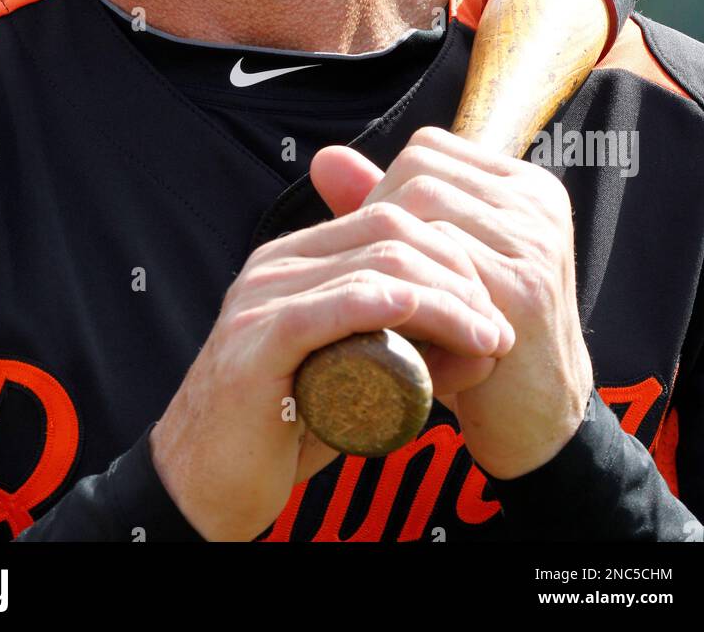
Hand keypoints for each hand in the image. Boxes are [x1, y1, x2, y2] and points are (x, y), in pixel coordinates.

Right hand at [149, 195, 514, 540]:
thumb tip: (488, 339)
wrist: (205, 486)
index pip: (389, 217)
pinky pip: (336, 305)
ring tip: (486, 338)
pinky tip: (425, 314)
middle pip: (390, 229)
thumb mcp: (356, 376)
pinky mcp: (258, 339)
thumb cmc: (283, 431)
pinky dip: (390, 304)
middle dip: (458, 271)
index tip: (494, 303)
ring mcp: (263, 297)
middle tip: (498, 324)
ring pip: (376, 264)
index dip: (451, 251)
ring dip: (446, 298)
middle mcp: (276, 264)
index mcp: (296, 258)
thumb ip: (410, 350)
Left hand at [311, 127, 593, 479]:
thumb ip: (386, 203)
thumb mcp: (434, 259)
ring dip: (387, 252)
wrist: (535, 416)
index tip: (373, 239)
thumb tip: (324, 157)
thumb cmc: (472, 332)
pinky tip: (392, 321)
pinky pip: (438, 260)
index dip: (386, 186)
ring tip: (376, 294)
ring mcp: (535, 242)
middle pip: (420, 174)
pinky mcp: (525, 288)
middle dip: (379, 218)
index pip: (428, 149)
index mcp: (523, 184)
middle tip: (365, 272)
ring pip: (425, 210)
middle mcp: (537, 202)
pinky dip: (404, 286)